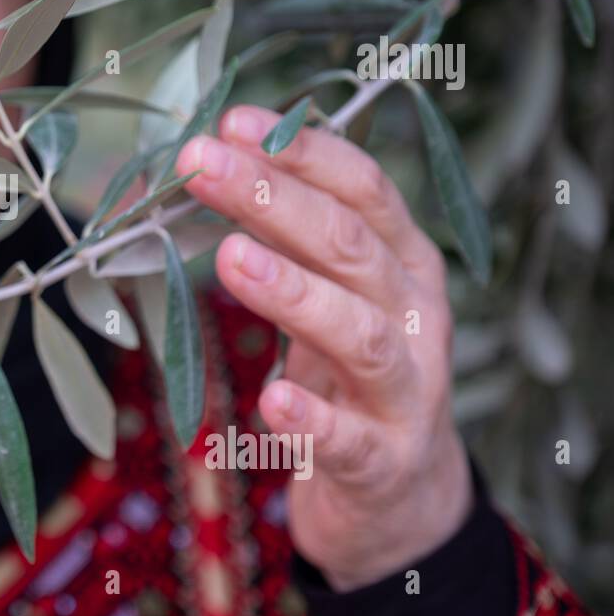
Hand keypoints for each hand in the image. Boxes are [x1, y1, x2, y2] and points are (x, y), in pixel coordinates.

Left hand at [177, 105, 471, 590]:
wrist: (399, 493)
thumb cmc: (347, 374)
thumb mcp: (327, 296)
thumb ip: (283, 241)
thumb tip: (199, 171)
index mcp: (402, 262)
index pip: (363, 187)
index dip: (301, 151)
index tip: (232, 122)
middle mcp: (416, 314)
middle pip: (351, 245)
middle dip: (273, 198)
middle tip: (201, 166)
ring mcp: (408, 390)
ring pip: (360, 332)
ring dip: (294, 291)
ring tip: (231, 259)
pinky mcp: (385, 460)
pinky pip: (349, 439)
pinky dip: (312, 420)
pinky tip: (272, 400)